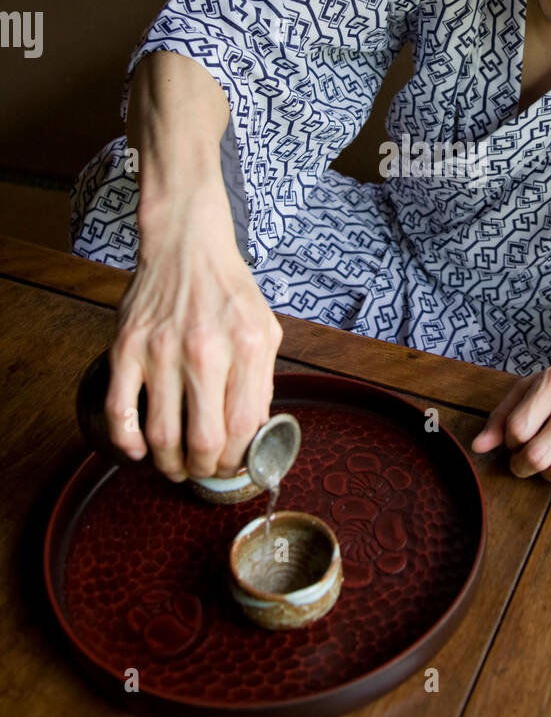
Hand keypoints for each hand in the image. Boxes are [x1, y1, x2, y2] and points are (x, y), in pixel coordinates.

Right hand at [103, 190, 283, 482]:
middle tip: (203, 469)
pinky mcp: (127, 348)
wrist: (186, 246)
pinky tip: (139, 449)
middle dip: (204, 469)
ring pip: (161, 434)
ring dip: (168, 463)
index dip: (235, 459)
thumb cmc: (228, 291)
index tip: (230, 464)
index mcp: (246, 347)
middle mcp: (204, 351)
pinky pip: (119, 410)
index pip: (242, 427)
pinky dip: (127, 441)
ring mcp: (161, 350)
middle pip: (202, 440)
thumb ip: (262, 381)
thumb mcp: (265, 330)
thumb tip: (252, 433)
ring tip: (175, 465)